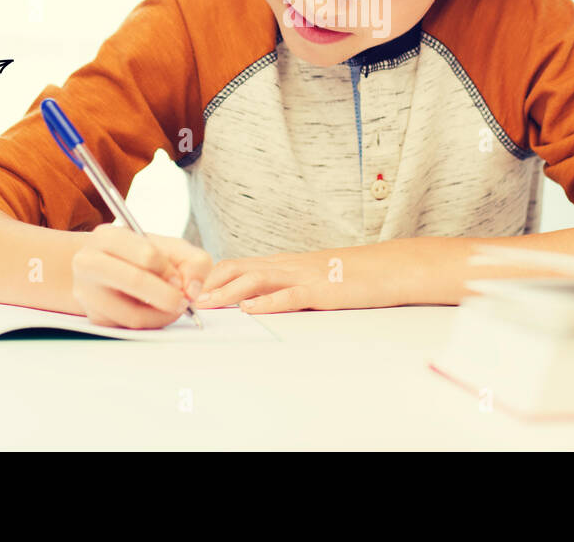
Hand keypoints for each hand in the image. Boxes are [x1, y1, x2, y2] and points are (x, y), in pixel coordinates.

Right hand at [71, 227, 212, 328]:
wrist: (105, 270)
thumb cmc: (142, 256)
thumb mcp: (169, 247)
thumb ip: (193, 261)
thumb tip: (193, 290)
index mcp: (109, 236)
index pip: (147, 254)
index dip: (170, 271)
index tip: (181, 280)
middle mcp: (90, 262)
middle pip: (136, 281)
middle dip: (168, 295)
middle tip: (184, 302)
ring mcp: (87, 292)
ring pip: (132, 314)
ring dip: (163, 315)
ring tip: (174, 307)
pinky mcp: (94, 317)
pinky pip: (130, 328)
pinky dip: (151, 323)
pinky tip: (156, 312)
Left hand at [192, 244, 411, 313]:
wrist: (388, 268)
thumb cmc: (351, 276)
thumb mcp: (310, 277)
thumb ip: (283, 285)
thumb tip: (253, 300)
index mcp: (283, 263)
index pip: (236, 265)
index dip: (209, 276)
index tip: (186, 290)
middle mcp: (288, 265)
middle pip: (238, 268)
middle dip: (209, 284)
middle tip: (184, 299)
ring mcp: (304, 276)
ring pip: (257, 280)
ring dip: (228, 293)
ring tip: (207, 305)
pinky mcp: (322, 291)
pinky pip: (290, 296)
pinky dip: (268, 303)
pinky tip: (250, 310)